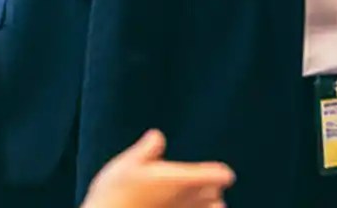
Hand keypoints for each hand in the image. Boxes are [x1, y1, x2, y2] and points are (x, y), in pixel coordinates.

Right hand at [82, 129, 234, 207]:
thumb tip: (157, 135)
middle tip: (196, 188)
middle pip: (218, 197)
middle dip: (212, 192)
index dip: (219, 172)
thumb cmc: (115, 195)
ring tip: (190, 203)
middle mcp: (189, 201)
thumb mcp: (127, 164)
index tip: (215, 171)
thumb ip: (146, 150)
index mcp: (183, 180)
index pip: (221, 175)